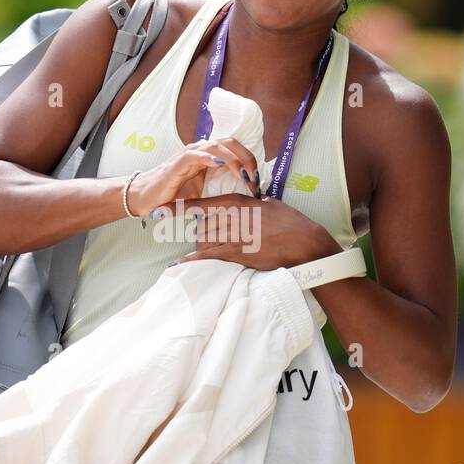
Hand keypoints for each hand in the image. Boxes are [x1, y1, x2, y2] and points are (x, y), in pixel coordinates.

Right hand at [125, 138, 261, 216]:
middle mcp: (200, 150)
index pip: (235, 149)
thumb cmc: (174, 195)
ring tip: (244, 175)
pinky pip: (195, 154)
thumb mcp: (203, 193)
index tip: (258, 181)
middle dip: (247, 159)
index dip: (249, 161)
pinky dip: (209, 157)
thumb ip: (220, 189)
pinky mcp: (177, 162)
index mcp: (208, 156)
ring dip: (233, 160)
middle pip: (230, 143)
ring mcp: (189, 154)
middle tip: (256, 179)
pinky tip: (220, 164)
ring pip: (216, 146)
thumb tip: (245, 198)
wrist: (148, 199)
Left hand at [171, 192, 340, 269]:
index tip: (161, 209)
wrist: (302, 243)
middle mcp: (231, 218)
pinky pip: (208, 257)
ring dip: (202, 243)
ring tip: (203, 247)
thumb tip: (252, 199)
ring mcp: (233, 237)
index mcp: (238, 203)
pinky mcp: (236, 254)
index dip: (179, 207)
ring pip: (204, 239)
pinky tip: (178, 264)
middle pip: (201, 224)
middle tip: (205, 235)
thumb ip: (254, 202)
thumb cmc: (290, 222)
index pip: (202, 204)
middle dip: (200, 230)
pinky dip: (192, 260)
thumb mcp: (270, 204)